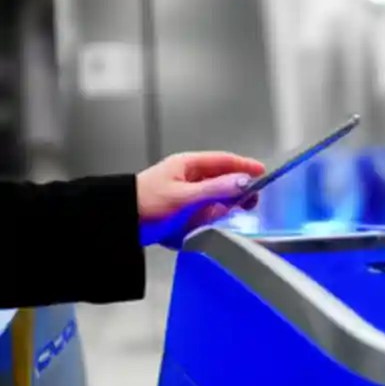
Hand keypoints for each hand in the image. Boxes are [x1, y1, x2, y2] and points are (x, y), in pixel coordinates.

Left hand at [136, 152, 265, 247]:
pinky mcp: (183, 211)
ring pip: (216, 197)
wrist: (120, 224)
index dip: (244, 166)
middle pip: (222, 179)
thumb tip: (242, 181)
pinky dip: (213, 218)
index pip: (224, 160)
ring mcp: (186, 194)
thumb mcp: (184, 196)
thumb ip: (216, 189)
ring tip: (232, 215)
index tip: (262, 173)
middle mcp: (188, 177)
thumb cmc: (145, 204)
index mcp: (188, 165)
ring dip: (224, 206)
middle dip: (237, 190)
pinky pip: (206, 212)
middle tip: (251, 200)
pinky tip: (215, 224)